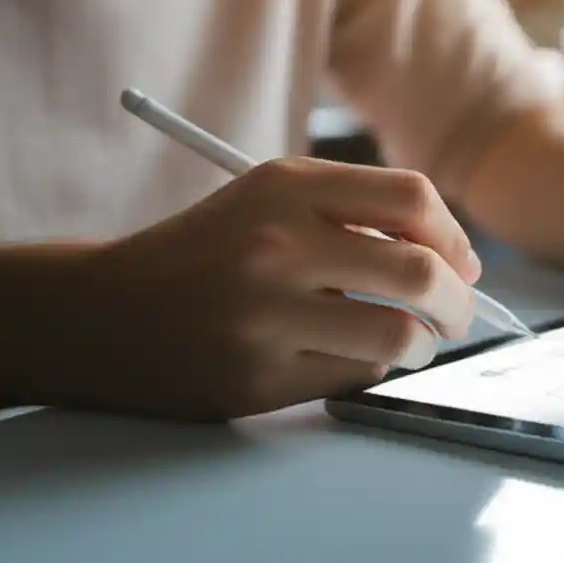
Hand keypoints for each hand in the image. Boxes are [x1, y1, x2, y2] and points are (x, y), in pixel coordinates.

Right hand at [74, 158, 479, 418]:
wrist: (101, 312)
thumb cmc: (204, 255)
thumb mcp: (266, 201)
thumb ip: (352, 214)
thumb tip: (454, 260)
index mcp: (285, 186)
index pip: (412, 199)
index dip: (454, 237)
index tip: (461, 263)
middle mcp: (277, 243)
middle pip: (420, 272)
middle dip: (459, 303)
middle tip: (457, 315)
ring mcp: (264, 314)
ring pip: (399, 335)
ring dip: (423, 345)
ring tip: (411, 342)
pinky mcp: (256, 376)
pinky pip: (355, 375)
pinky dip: (371, 369)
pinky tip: (350, 358)